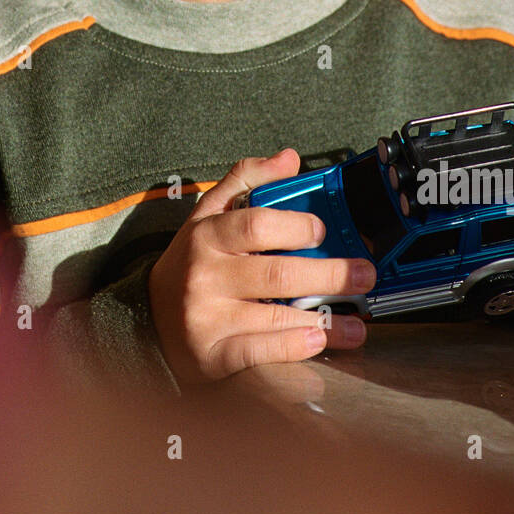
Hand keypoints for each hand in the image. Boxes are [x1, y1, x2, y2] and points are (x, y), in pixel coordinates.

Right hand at [147, 149, 374, 384]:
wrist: (149, 320)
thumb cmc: (192, 263)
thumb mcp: (207, 216)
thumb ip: (246, 181)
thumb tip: (289, 158)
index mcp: (206, 235)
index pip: (255, 225)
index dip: (296, 227)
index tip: (324, 231)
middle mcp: (205, 276)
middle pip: (276, 275)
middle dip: (329, 275)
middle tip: (364, 276)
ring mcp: (206, 318)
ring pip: (274, 318)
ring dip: (325, 320)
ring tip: (357, 322)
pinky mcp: (211, 354)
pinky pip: (259, 352)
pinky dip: (293, 348)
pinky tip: (319, 340)